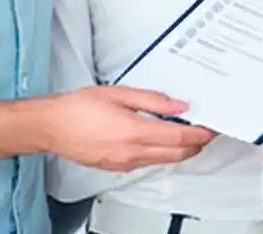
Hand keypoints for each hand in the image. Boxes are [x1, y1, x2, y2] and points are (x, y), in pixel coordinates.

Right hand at [40, 86, 215, 171]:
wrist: (51, 127)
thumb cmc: (77, 108)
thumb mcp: (118, 94)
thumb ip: (152, 100)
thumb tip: (178, 106)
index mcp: (134, 132)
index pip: (180, 138)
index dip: (200, 134)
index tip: (210, 128)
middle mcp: (132, 153)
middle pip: (177, 154)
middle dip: (196, 144)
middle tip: (205, 131)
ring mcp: (125, 163)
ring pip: (165, 161)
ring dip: (180, 150)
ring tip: (186, 133)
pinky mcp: (118, 167)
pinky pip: (148, 163)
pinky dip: (162, 154)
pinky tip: (160, 140)